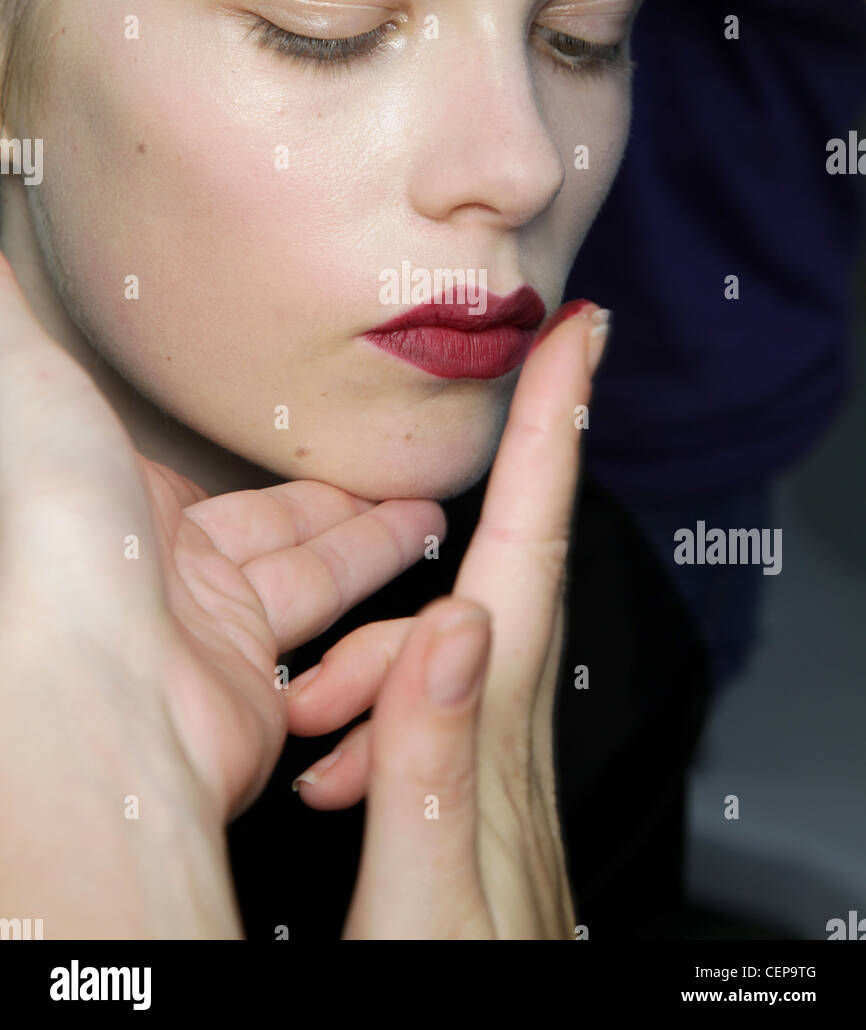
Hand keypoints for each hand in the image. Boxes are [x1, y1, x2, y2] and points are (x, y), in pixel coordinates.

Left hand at [0, 250, 444, 825]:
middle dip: (333, 494)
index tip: (305, 423)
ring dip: (371, 533)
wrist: (91, 688)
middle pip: (271, 520)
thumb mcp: (30, 385)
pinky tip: (412, 557)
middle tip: (390, 464)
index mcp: (114, 502)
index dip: (259, 451)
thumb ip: (14, 317)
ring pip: (310, 565)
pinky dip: (374, 585)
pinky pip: (328, 618)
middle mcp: (161, 568)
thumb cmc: (55, 536)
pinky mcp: (256, 679)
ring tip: (427, 501)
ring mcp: (208, 627)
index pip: (202, 474)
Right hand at [287, 299, 608, 938]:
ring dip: (383, 643)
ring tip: (318, 719)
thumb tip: (457, 623)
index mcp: (496, 729)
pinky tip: (337, 764)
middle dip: (522, 461)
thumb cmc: (456, 981)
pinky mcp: (468, 790)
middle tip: (531, 374)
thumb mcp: (421, 888)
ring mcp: (495, 758)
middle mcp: (509, 727)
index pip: (532, 551)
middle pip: (510, 564)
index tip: (580, 342)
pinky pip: (423, 710)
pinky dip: (375, 710)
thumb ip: (435, 758)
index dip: (554, 436)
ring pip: (448, 641)